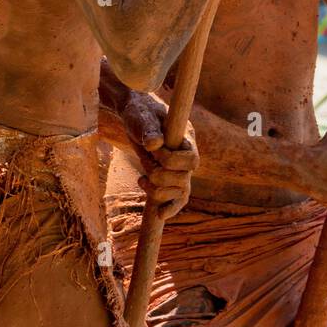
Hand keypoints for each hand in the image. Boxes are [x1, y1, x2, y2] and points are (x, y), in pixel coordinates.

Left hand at [120, 91, 198, 221]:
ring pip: (179, 194)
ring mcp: (178, 170)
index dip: (172, 161)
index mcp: (186, 138)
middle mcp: (186, 156)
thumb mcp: (142, 117)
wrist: (135, 117)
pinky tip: (159, 215)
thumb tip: (155, 143)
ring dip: (157, 192)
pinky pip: (177, 201)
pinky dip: (169, 209)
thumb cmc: (140, 112)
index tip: (153, 150)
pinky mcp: (169, 180)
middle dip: (160, 177)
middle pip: (184, 181)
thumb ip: (148, 129)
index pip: (191, 160)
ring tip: (141, 179)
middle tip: (146, 163)